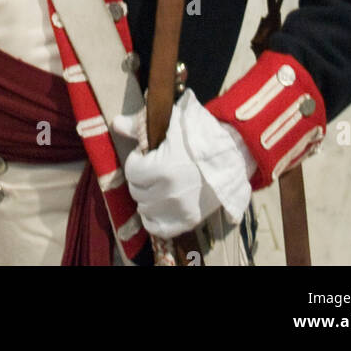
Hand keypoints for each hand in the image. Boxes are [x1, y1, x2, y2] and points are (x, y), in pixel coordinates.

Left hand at [113, 90, 254, 239]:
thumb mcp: (172, 122)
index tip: (146, 154)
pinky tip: (158, 205)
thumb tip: (116, 124)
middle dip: (140, 178)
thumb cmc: (201, 134)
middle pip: (136, 191)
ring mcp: (179, 209)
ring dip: (146, 196)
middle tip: (152, 169)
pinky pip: (159, 228)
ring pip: (145, 209)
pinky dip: (153, 218)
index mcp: (162, 168)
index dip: (137, 160)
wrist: (234, 154)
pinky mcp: (190, 220)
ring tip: (157, 184)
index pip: (132, 171)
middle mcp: (168, 193)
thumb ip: (140, 124)